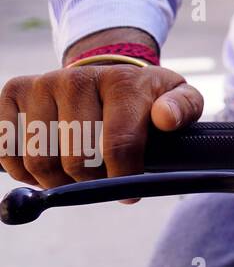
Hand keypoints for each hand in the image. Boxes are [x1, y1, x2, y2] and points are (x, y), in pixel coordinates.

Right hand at [0, 64, 202, 189]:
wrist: (106, 76)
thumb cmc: (144, 98)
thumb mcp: (178, 98)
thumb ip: (183, 108)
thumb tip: (166, 119)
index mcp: (122, 81)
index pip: (117, 146)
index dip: (122, 178)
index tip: (129, 190)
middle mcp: (78, 77)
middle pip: (76, 159)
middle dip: (91, 182)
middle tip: (101, 180)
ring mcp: (42, 84)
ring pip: (39, 160)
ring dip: (57, 180)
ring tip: (76, 174)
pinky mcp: (14, 93)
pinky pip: (7, 150)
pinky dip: (24, 171)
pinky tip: (49, 164)